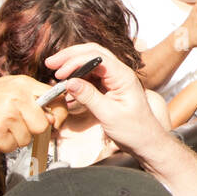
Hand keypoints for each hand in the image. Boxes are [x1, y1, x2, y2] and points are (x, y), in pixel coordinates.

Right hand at [0, 75, 67, 152]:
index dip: (59, 114)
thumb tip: (56, 118)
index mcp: (23, 84)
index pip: (57, 99)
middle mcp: (16, 97)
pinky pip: (11, 147)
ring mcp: (6, 114)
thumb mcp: (10, 89)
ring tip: (1, 126)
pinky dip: (3, 145)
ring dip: (15, 138)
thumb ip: (34, 99)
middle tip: (17, 126)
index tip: (54, 121)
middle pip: (43, 125)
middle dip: (33, 131)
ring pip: (27, 139)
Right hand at [46, 43, 165, 155]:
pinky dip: (77, 78)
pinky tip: (67, 86)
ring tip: (55, 72)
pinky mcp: (110, 87)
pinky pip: (91, 77)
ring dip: (72, 66)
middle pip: (92, 53)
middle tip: (51, 63)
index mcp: (123, 76)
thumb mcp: (108, 115)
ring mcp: (114, 79)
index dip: (75, 61)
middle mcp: (119, 73)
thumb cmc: (134, 130)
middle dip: (70, 56)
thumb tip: (69, 82)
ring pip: (90, 63)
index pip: (96, 57)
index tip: (60, 73)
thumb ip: (88, 97)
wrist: (146, 142)